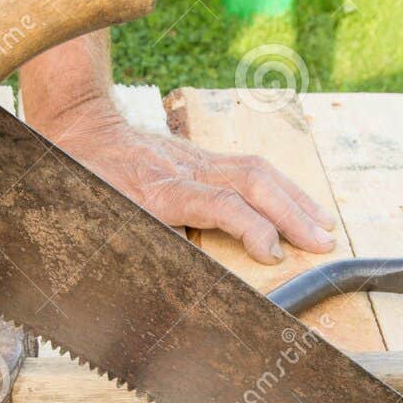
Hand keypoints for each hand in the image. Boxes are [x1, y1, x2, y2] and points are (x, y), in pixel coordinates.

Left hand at [54, 114, 337, 265]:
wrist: (78, 126)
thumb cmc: (83, 177)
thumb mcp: (95, 214)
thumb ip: (129, 240)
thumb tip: (158, 276)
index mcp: (159, 190)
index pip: (219, 204)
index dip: (250, 227)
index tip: (273, 252)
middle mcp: (185, 171)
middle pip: (251, 182)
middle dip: (291, 214)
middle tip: (322, 244)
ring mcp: (196, 159)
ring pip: (256, 170)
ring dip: (294, 199)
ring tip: (324, 226)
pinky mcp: (200, 156)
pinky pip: (249, 167)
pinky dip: (280, 187)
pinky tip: (296, 203)